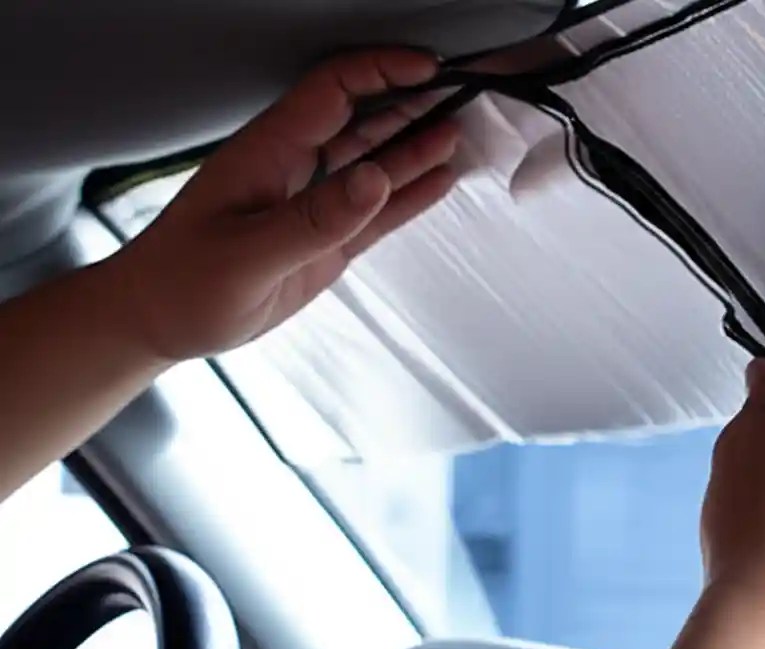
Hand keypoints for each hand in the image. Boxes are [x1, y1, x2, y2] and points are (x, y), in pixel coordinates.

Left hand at [105, 48, 460, 360]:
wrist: (159, 322)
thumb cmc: (184, 283)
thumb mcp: (246, 256)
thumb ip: (314, 219)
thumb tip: (375, 181)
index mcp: (271, 151)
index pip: (334, 90)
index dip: (382, 70)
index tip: (430, 69)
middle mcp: (297, 167)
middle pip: (364, 117)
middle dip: (413, 101)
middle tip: (464, 97)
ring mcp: (315, 202)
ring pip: (376, 160)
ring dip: (417, 145)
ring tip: (463, 133)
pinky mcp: (326, 237)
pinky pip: (377, 209)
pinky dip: (410, 193)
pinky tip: (441, 179)